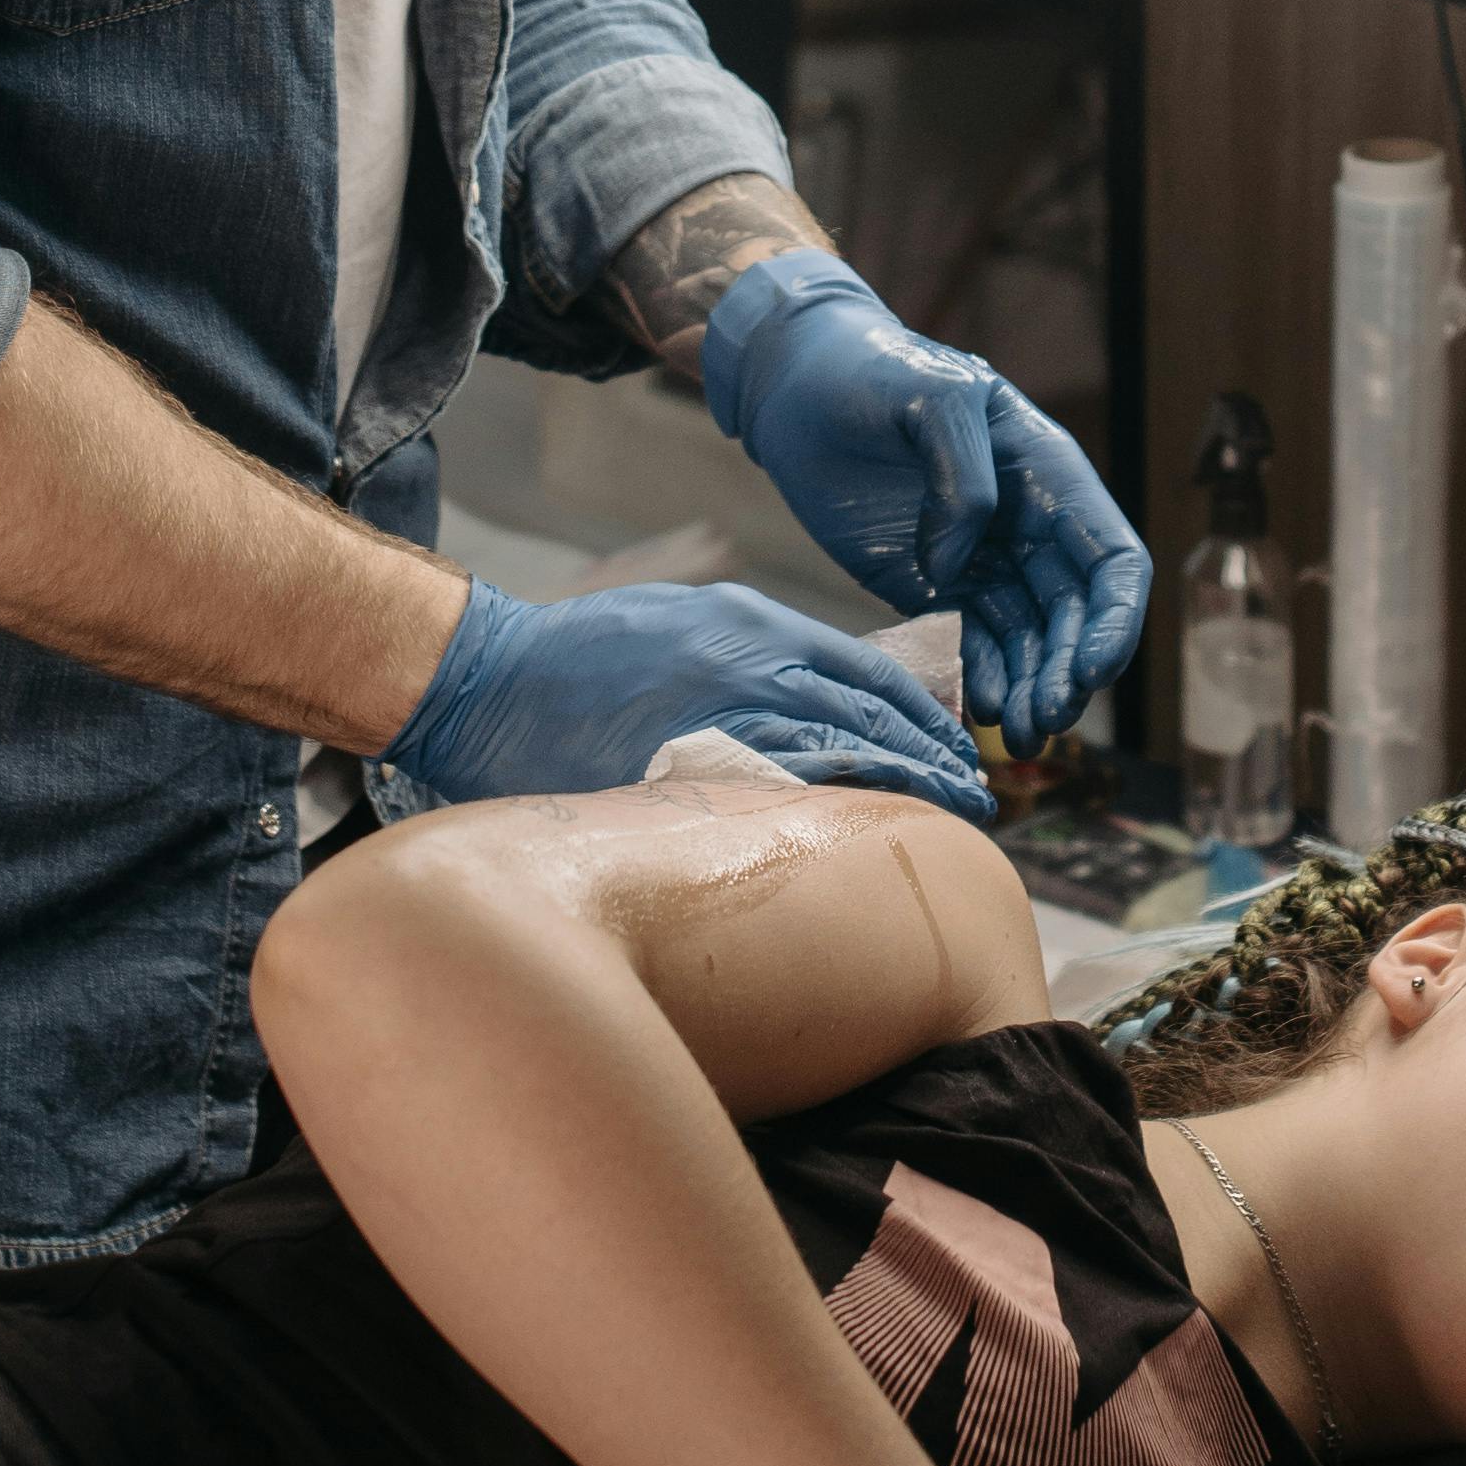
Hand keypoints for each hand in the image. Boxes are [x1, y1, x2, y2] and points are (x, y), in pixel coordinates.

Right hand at [383, 574, 994, 820]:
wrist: (487, 681)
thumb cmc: (586, 653)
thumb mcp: (691, 622)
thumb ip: (764, 653)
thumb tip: (835, 695)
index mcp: (755, 628)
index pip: (873, 675)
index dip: (926, 719)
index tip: (960, 754)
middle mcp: (748, 666)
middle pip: (871, 719)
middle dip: (933, 762)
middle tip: (977, 800)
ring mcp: (715, 721)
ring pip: (837, 758)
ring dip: (898, 793)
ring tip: (942, 827)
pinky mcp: (681, 774)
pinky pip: (777, 799)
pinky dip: (828, 818)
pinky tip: (857, 843)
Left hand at [701, 252, 1150, 749]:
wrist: (797, 385)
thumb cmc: (872, 371)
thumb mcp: (930, 399)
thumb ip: (961, 477)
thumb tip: (955, 567)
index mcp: (1050, 475)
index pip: (1112, 559)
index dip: (1115, 620)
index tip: (1088, 670)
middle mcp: (1030, 523)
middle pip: (1076, 615)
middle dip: (1068, 672)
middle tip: (1042, 720)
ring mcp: (983, 558)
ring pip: (1032, 640)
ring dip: (1033, 689)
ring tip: (1016, 735)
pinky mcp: (934, 583)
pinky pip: (977, 642)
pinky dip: (985, 679)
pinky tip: (978, 710)